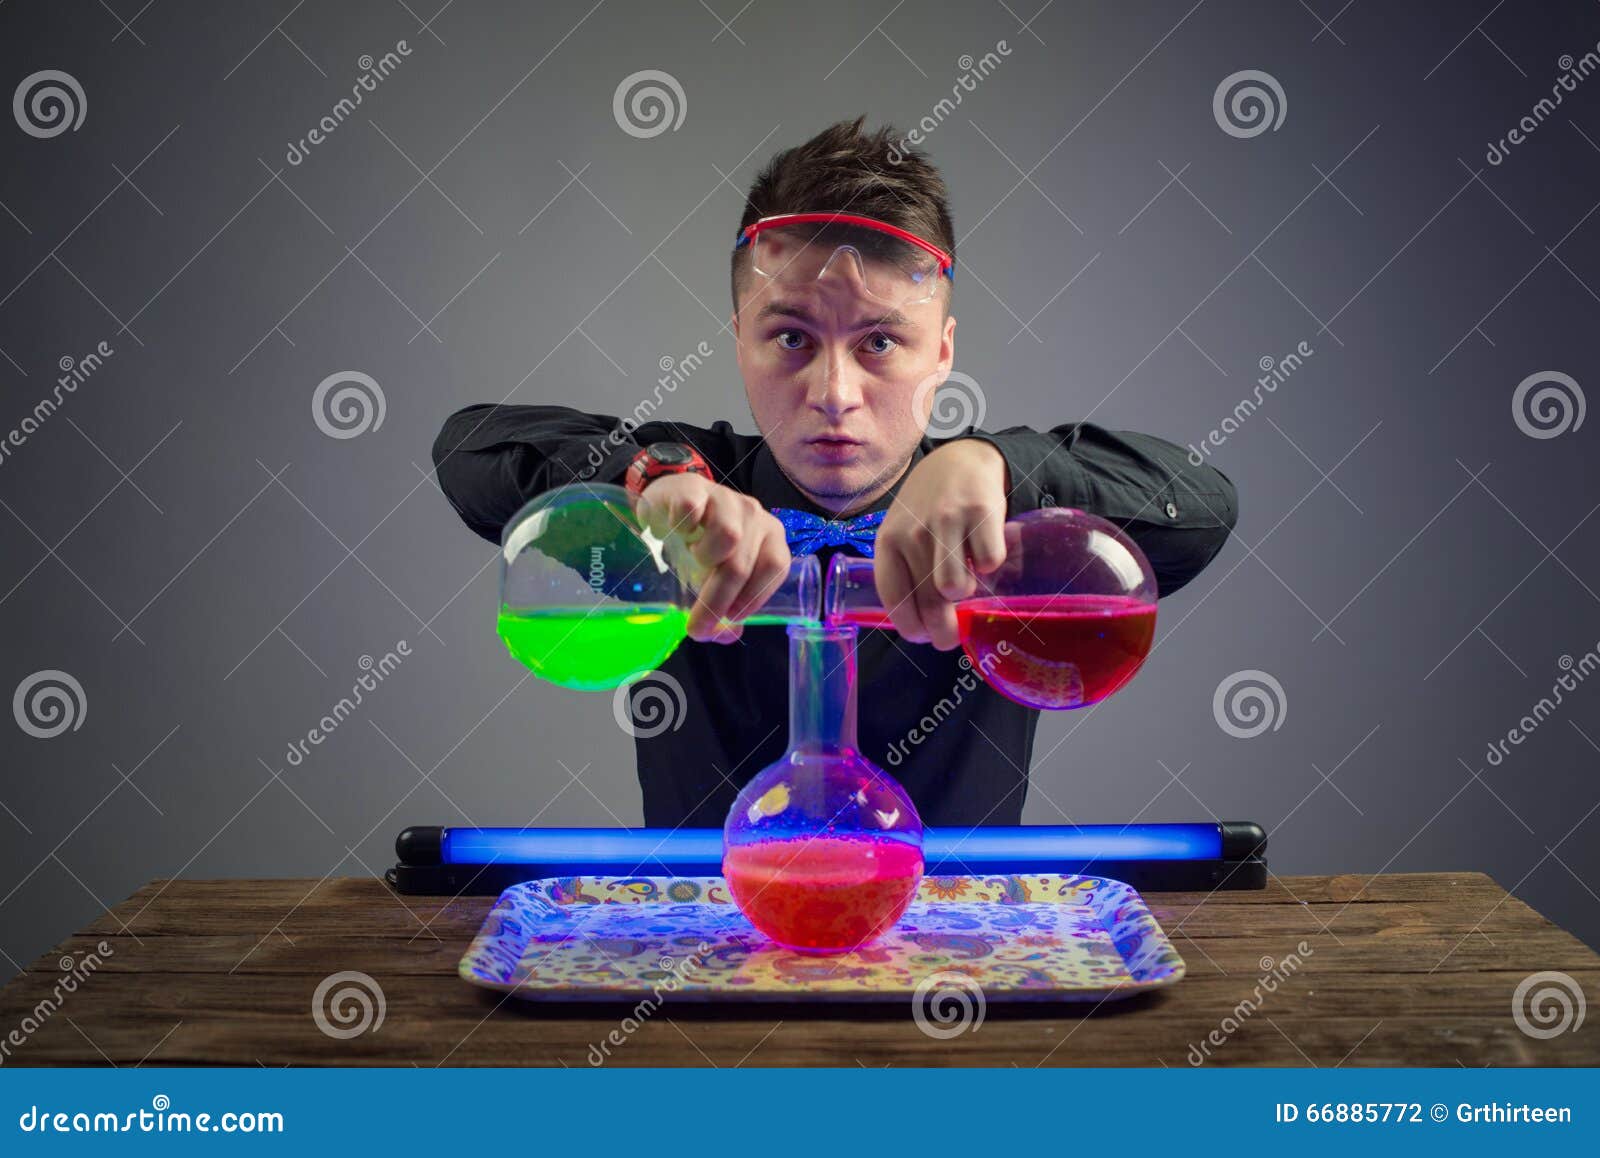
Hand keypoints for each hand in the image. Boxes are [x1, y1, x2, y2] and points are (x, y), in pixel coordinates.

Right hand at [634, 473, 791, 643]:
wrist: (673, 501)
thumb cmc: (703, 543)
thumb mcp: (718, 576)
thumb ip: (728, 606)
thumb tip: (726, 636)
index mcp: (770, 536)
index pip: (776, 568)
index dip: (754, 598)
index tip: (730, 619)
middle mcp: (755, 515)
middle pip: (743, 563)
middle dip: (718, 601)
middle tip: (697, 626)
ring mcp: (726, 497)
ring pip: (728, 536)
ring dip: (706, 558)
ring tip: (694, 560)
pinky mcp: (695, 487)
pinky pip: (692, 509)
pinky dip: (683, 527)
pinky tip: (677, 534)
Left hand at [873, 439, 1008, 649]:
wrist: (957, 461)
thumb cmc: (927, 510)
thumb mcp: (903, 534)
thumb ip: (906, 572)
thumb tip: (922, 626)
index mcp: (888, 542)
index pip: (895, 600)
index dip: (911, 628)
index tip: (923, 637)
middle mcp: (913, 533)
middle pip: (929, 603)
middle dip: (943, 633)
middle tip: (950, 639)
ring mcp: (946, 522)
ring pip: (956, 588)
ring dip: (965, 596)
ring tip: (966, 587)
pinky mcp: (980, 513)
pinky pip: (989, 562)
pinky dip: (991, 566)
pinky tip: (984, 556)